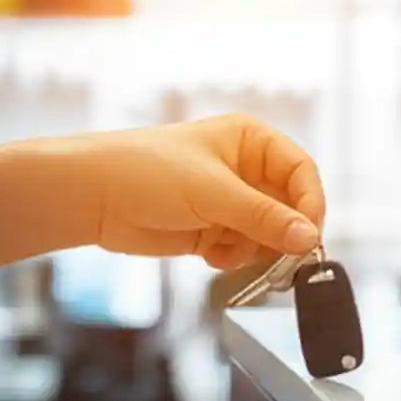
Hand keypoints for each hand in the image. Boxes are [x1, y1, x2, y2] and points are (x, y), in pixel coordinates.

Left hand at [83, 114, 324, 269]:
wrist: (90, 196)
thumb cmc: (145, 171)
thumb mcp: (214, 192)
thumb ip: (265, 218)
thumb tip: (309, 238)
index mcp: (252, 142)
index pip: (301, 172)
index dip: (310, 204)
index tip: (309, 235)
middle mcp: (246, 170)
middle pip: (290, 207)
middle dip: (283, 234)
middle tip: (283, 258)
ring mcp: (230, 201)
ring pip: (270, 234)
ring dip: (256, 249)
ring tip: (229, 250)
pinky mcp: (213, 229)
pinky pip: (244, 251)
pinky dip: (233, 257)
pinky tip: (208, 253)